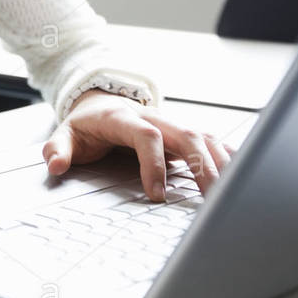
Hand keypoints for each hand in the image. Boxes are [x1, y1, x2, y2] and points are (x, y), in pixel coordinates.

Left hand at [41, 89, 236, 201]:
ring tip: (232, 193)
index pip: (147, 136)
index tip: (156, 193)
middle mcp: (153, 117)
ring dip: (220, 163)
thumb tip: (55, 165)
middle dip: (201, 165)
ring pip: (203, 137)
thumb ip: (58, 149)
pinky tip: (243, 173)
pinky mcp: (182, 133)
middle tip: (210, 198)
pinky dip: (227, 156)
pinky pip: (211, 141)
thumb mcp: (65, 133)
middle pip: (186, 134)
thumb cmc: (86, 123)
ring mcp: (171, 123)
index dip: (154, 163)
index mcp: (123, 117)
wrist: (100, 100)